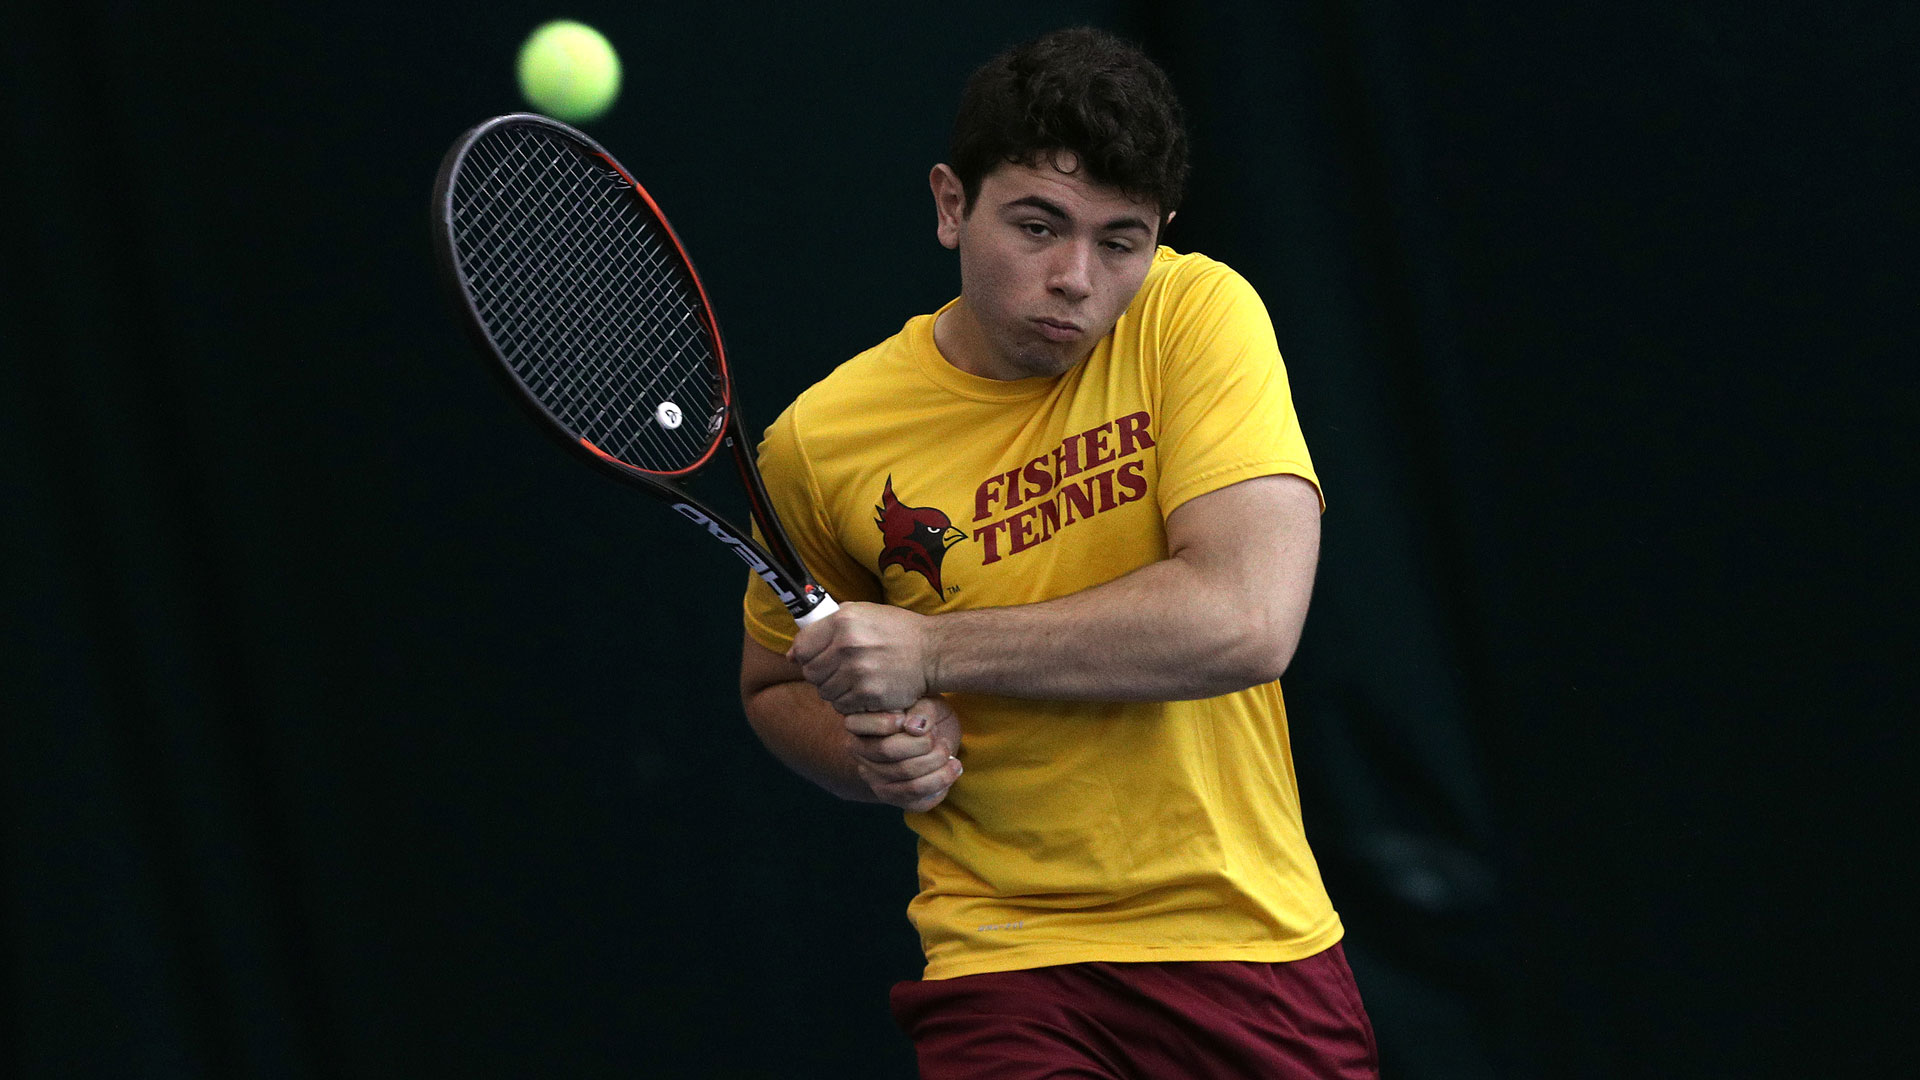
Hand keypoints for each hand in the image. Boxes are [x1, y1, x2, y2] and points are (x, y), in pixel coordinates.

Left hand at [788, 601, 933, 714]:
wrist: (933, 652)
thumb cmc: (897, 631)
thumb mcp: (862, 613)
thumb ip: (826, 627)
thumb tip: (792, 654)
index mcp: (844, 621)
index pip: (802, 648)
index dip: (805, 655)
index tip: (818, 657)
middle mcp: (848, 646)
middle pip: (810, 672)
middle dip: (820, 674)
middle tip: (839, 670)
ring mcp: (858, 673)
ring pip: (825, 692)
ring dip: (834, 690)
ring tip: (854, 680)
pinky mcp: (869, 696)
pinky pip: (842, 707)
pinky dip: (848, 703)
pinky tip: (862, 692)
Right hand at [843, 696, 962, 812]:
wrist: (932, 738)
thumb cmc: (924, 714)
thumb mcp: (925, 701)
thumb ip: (921, 709)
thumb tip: (915, 727)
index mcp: (859, 724)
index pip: (861, 725)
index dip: (887, 722)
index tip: (914, 720)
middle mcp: (860, 753)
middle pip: (888, 750)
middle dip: (924, 745)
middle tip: (940, 739)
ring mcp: (874, 778)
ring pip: (907, 780)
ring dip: (939, 767)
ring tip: (951, 755)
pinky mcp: (893, 798)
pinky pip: (917, 799)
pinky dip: (941, 785)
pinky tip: (951, 770)